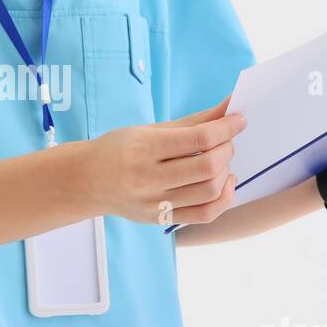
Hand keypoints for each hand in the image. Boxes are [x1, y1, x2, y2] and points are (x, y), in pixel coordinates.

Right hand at [86, 95, 246, 225]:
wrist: (87, 181)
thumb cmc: (119, 149)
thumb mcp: (151, 129)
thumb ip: (194, 121)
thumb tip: (231, 106)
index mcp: (144, 148)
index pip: (199, 139)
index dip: (227, 128)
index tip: (240, 120)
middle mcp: (148, 179)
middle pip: (207, 167)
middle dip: (227, 149)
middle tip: (226, 140)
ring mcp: (154, 204)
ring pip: (210, 191)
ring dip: (226, 171)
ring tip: (221, 160)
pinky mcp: (160, 220)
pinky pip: (205, 215)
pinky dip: (223, 199)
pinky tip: (223, 183)